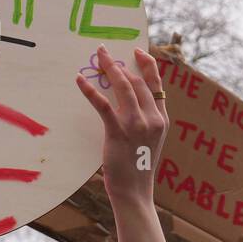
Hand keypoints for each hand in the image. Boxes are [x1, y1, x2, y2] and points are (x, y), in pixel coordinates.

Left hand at [75, 45, 168, 207]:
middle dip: (121, 64)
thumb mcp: (149, 141)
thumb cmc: (138, 167)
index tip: (138, 50)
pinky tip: (80, 80)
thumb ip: (146, 120)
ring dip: (109, 69)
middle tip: (105, 52)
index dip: (148, 64)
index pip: (156, 84)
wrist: (135, 191)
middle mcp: (152, 118)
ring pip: (124, 87)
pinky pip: (103, 106)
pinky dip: (90, 91)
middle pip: (137, 82)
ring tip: (98, 57)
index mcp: (162, 119)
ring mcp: (136, 125)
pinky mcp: (118, 133)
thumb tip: (131, 101)